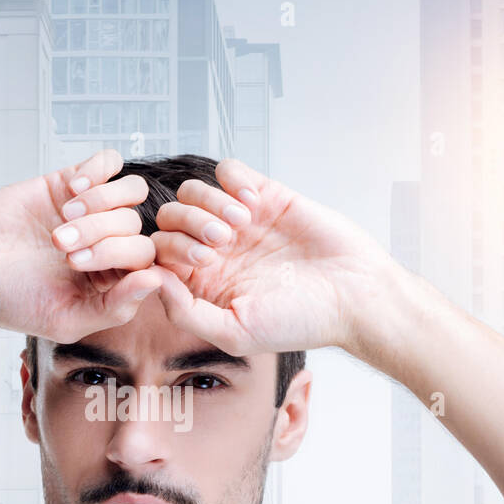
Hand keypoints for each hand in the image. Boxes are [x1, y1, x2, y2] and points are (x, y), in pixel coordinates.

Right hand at [0, 149, 161, 342]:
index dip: (118, 256)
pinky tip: (68, 190)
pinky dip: (95, 173)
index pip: (146, 259)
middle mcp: (106, 245)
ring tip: (62, 216)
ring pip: (130, 193)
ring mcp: (91, 212)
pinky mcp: (69, 183)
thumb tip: (158, 282)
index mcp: (111, 281)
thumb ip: (116, 307)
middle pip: (135, 225)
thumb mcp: (65, 320)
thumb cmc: (9, 300)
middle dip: (98, 233)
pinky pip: (108, 164)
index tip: (76, 264)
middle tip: (58, 245)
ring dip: (99, 202)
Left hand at [149, 158, 424, 368]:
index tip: (204, 263)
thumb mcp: (235, 332)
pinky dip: (233, 180)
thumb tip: (150, 278)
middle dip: (187, 225)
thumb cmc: (300, 322)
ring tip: (242, 223)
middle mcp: (214, 251)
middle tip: (222, 242)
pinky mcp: (264, 195)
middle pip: (168, 219)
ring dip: (208, 202)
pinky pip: (227, 170)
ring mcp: (238, 221)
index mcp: (202, 285)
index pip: (158, 255)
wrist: (354, 295)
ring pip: (191, 192)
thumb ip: (184, 312)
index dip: (168, 252)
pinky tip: (254, 203)